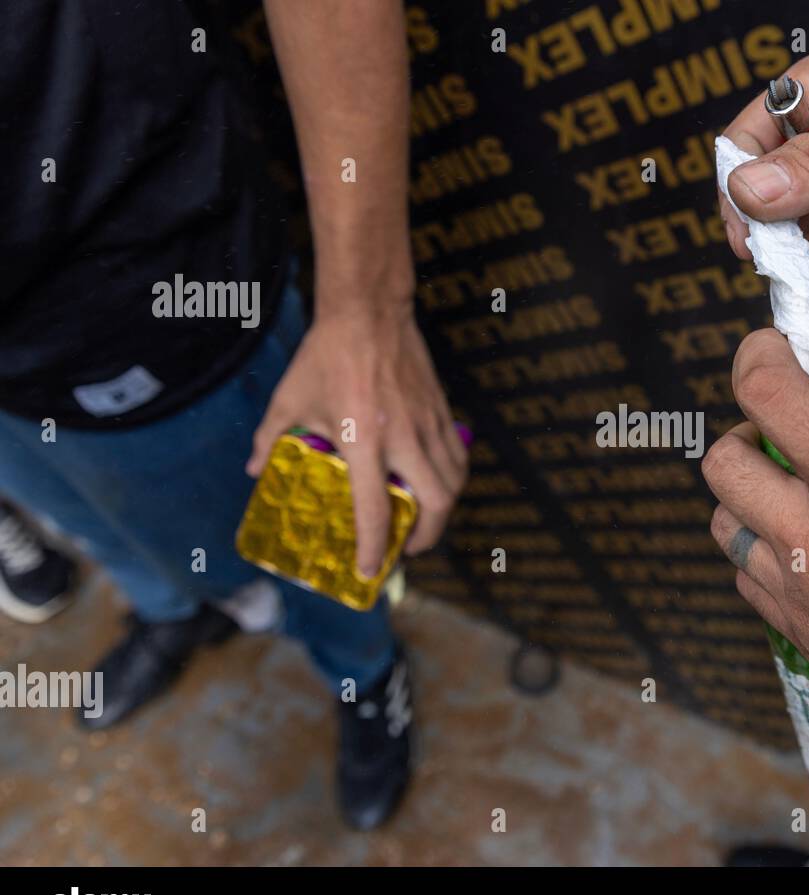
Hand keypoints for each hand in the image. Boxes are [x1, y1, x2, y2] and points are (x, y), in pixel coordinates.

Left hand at [247, 297, 466, 577]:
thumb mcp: (291, 399)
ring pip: (454, 482)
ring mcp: (429, 425)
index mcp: (362, 440)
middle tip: (406, 547)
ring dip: (443, 510)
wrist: (369, 312)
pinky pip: (458, 456)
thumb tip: (252, 469)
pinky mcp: (442, 411)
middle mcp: (403, 439)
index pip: (375, 509)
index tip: (370, 570)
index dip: (374, 547)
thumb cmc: (326, 355)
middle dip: (425, 536)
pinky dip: (452, 478)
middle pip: (436, 504)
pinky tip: (438, 482)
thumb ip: (271, 438)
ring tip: (425, 520)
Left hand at [702, 330, 808, 863]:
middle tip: (796, 428)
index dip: (761, 357)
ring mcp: (804, 604)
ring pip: (725, 525)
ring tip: (808, 493)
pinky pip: (751, 580)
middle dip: (751, 427)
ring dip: (753, 494)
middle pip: (723, 462)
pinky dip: (766, 550)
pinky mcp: (804, 645)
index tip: (775, 349)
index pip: (770, 398)